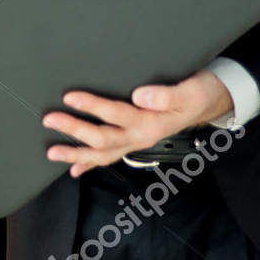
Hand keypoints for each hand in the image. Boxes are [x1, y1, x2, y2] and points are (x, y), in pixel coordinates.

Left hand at [41, 70, 234, 177]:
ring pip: (102, 152)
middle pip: (103, 137)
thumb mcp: (191, 91)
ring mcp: (136, 142)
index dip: (93, 106)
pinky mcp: (134, 141)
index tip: (71, 97)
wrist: (210, 103)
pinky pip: (109, 157)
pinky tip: (73, 168)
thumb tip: (140, 96)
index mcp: (152, 123)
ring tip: (52, 152)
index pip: (117, 114)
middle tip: (50, 119)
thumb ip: (166, 95)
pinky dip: (90, 163)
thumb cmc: (199, 94)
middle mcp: (141, 137)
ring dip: (76, 152)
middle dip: (75, 130)